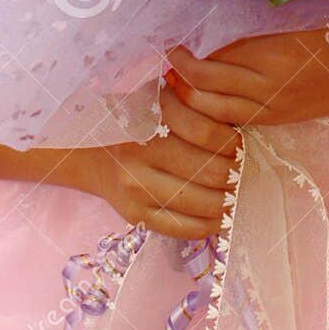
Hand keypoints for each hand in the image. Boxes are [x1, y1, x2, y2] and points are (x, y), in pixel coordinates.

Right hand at [84, 77, 242, 238]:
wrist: (87, 152)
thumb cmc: (133, 122)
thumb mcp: (157, 102)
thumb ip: (193, 107)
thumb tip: (239, 125)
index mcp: (148, 117)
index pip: (206, 132)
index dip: (232, 142)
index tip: (239, 145)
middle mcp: (139, 153)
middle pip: (209, 170)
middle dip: (234, 173)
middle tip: (241, 172)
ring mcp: (135, 187)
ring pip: (200, 202)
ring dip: (226, 201)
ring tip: (234, 194)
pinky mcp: (134, 215)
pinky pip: (182, 227)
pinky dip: (208, 224)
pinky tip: (218, 217)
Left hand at [165, 13, 328, 129]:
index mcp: (283, 53)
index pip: (219, 60)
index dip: (188, 55)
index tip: (170, 39)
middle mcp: (273, 85)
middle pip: (208, 89)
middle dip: (178, 76)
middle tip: (163, 57)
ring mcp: (275, 107)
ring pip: (216, 112)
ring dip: (188, 98)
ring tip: (171, 78)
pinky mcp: (280, 120)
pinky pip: (234, 121)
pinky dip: (209, 113)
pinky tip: (196, 97)